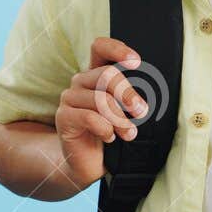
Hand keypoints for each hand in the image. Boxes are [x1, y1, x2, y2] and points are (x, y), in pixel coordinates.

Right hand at [54, 37, 146, 186]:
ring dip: (120, 119)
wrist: (88, 163)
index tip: (136, 62)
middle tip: (142, 111)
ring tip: (130, 134)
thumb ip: (132, 100)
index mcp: (97, 74)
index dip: (117, 49)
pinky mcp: (63, 117)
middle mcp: (81, 81)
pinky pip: (89, 117)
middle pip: (106, 75)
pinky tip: (110, 137)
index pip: (100, 47)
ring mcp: (70, 98)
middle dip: (128, 93)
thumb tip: (148, 99)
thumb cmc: (111, 133)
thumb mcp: (125, 113)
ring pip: (100, 99)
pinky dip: (105, 129)